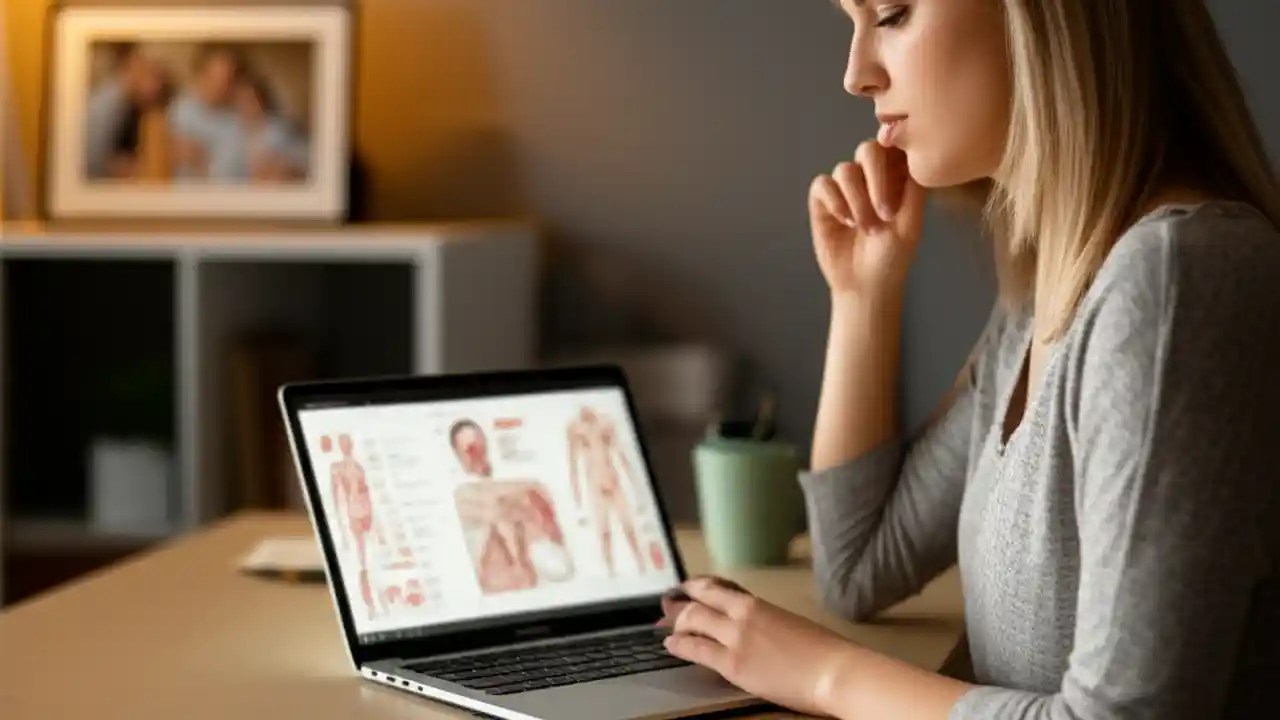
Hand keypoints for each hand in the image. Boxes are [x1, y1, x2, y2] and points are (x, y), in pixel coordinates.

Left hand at [658, 576, 854, 716]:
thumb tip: (755, 628)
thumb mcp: (789, 624)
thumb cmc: (823, 651)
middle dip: (677, 603)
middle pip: (698, 601)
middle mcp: (741, 615)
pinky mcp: (734, 665)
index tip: (685, 587)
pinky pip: (697, 650)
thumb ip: (765, 622)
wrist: (834, 671)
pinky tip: (670, 646)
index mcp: (757, 604)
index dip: (695, 586)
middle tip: (665, 605)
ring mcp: (735, 639)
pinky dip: (680, 645)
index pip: (716, 588)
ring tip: (663, 626)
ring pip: (692, 622)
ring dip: (674, 623)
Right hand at [809, 140, 925, 297]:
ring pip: (845, 169)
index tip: (900, 181)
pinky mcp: (822, 201)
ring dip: (857, 200)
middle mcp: (869, 177)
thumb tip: (913, 155)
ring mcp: (845, 188)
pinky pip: (823, 184)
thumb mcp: (911, 224)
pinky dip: (835, 201)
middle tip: (885, 212)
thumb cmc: (892, 257)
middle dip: (876, 178)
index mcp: (895, 177)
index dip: (896, 157)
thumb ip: (914, 189)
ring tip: (866, 228)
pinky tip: (845, 222)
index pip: (895, 148)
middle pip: (868, 149)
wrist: (864, 284)